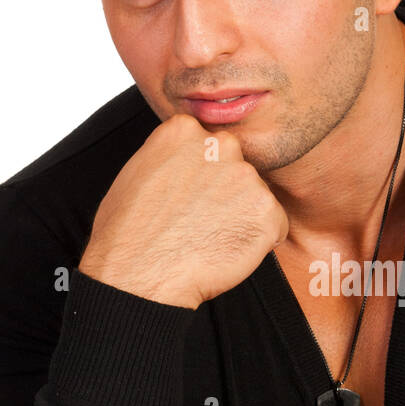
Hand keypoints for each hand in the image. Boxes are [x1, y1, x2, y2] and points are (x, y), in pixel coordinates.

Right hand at [78, 113, 288, 309]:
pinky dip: (260, 241)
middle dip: (227, 193)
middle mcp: (220, 144)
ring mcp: (246, 176)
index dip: (203, 177)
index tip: (188, 197)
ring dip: (243, 217)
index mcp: (184, 130)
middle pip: (238, 167)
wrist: (139, 275)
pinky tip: (228, 250)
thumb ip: (171, 156)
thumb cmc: (129, 233)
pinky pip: (275, 224)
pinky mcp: (266, 209)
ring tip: (210, 238)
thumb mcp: (137, 172)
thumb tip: (187, 161)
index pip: (211, 146)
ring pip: (257, 196)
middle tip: (201, 221)